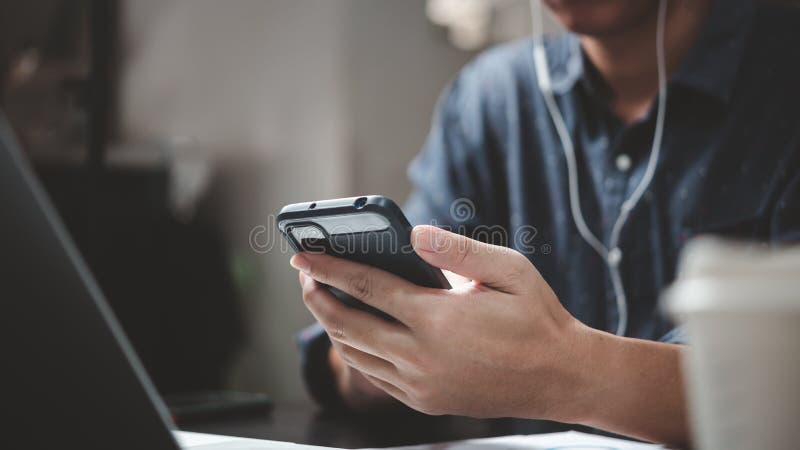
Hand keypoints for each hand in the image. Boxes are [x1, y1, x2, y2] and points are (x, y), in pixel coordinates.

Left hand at [292, 225, 593, 419]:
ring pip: (355, 354)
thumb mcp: (509, 271)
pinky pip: (374, 376)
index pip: (365, 286)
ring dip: (331, 325)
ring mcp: (420, 384)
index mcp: (438, 319)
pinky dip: (355, 351)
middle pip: (346, 324)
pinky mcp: (424, 401)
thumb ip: (458, 250)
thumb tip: (412, 232)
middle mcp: (421, 357)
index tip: (301, 252)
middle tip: (304, 273)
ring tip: (324, 299)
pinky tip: (356, 332)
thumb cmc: (537, 318)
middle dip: (316, 295)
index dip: (328, 266)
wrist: (560, 378)